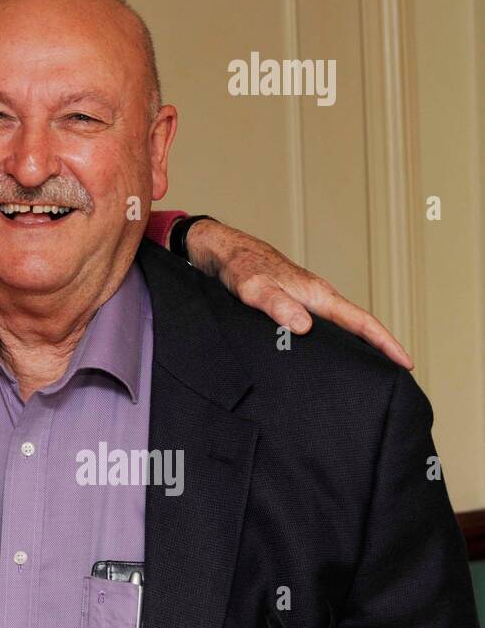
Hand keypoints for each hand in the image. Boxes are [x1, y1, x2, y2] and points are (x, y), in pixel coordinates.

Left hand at [184, 218, 412, 368]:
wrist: (222, 249)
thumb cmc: (239, 265)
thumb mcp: (255, 288)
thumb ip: (278, 305)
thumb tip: (305, 328)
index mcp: (317, 294)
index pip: (361, 321)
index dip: (385, 342)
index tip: (406, 362)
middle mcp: (316, 297)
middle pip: (356, 326)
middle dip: (378, 349)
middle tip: (393, 378)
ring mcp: (304, 300)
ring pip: (337, 327)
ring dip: (353, 347)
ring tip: (364, 374)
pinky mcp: (290, 303)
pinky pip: (318, 327)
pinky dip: (329, 342)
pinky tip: (322, 357)